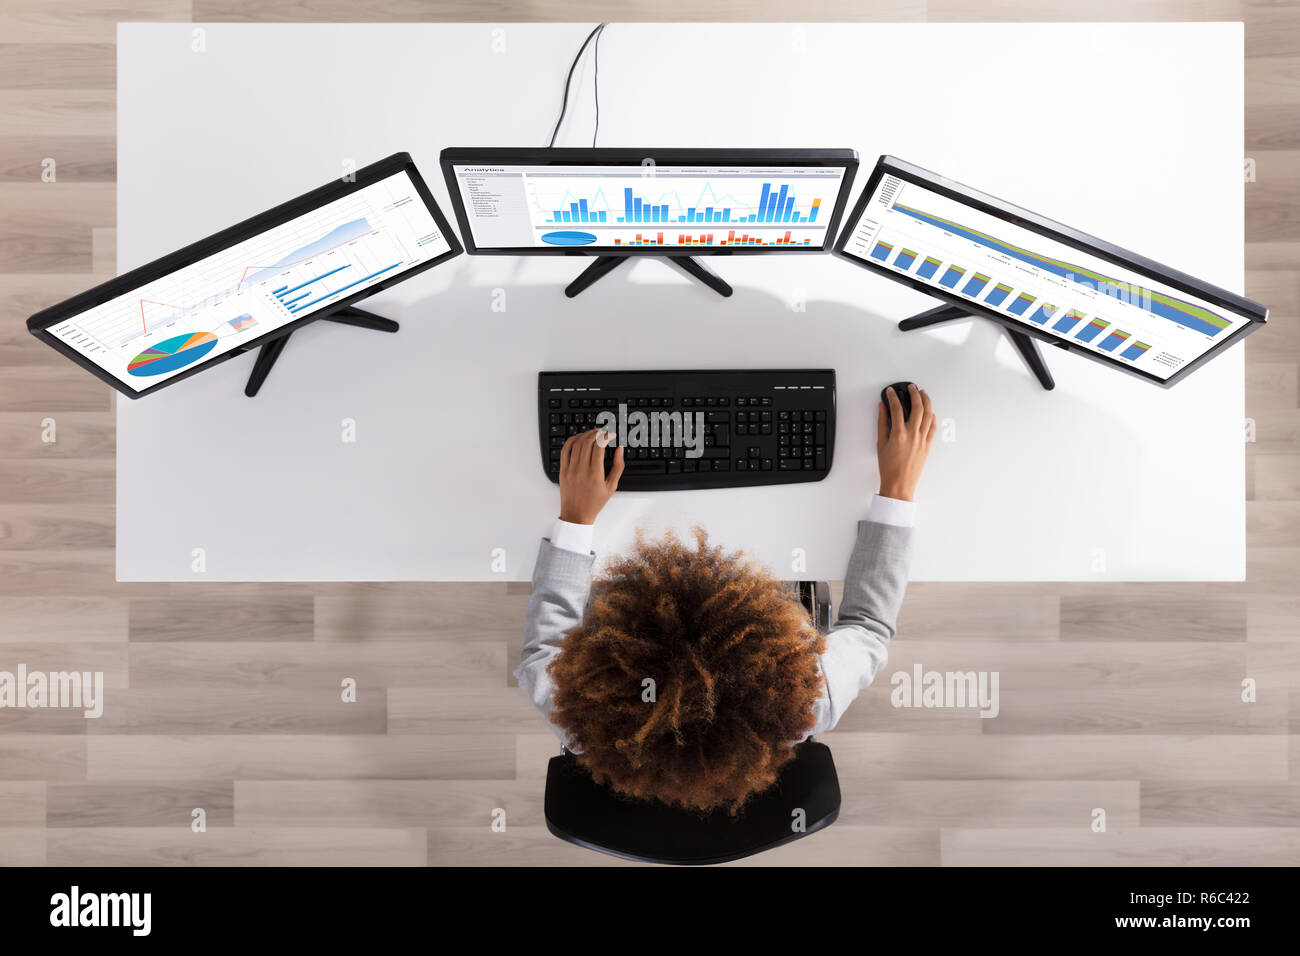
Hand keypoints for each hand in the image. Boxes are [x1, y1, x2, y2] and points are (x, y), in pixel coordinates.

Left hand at [558, 428, 624, 524]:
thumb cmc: (595, 502)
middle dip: (597, 433)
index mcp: (595, 473)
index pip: (599, 446)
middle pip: (588, 441)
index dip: (606, 436)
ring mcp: (570, 469)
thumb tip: (620, 449)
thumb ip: (618, 466)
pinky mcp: (563, 470)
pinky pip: (565, 450)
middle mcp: (581, 469)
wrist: (577, 514)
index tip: (611, 435)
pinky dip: (572, 440)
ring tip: (593, 433)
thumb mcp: (612, 486)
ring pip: (576, 443)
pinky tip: (579, 438)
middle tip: (603, 432)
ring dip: (585, 434)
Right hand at [876, 385, 935, 501]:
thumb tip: (882, 409)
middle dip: (915, 393)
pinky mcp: (928, 445)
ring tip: (923, 394)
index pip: (896, 408)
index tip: (891, 391)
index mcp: (898, 434)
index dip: (893, 397)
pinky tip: (930, 412)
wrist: (900, 484)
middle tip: (911, 388)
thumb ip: (882, 423)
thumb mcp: (880, 443)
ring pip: (928, 414)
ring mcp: (922, 439)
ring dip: (927, 401)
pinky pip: (933, 427)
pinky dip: (932, 416)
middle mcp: (912, 434)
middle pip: (917, 407)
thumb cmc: (889, 467)